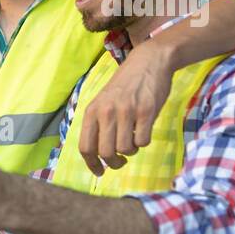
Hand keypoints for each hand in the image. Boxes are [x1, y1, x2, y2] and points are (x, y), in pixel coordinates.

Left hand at [77, 38, 175, 175]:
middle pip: (106, 153)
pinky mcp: (146, 111)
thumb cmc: (125, 86)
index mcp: (92, 111)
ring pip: (126, 149)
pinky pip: (143, 141)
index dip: (92, 164)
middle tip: (120, 162)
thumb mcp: (103, 102)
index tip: (99, 172)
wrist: (148, 61)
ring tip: (133, 141)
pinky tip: (143, 131)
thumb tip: (95, 155)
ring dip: (131, 152)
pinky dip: (144, 142)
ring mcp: (127, 111)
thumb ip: (98, 124)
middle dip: (114, 163)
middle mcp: (106, 112)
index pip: (86, 147)